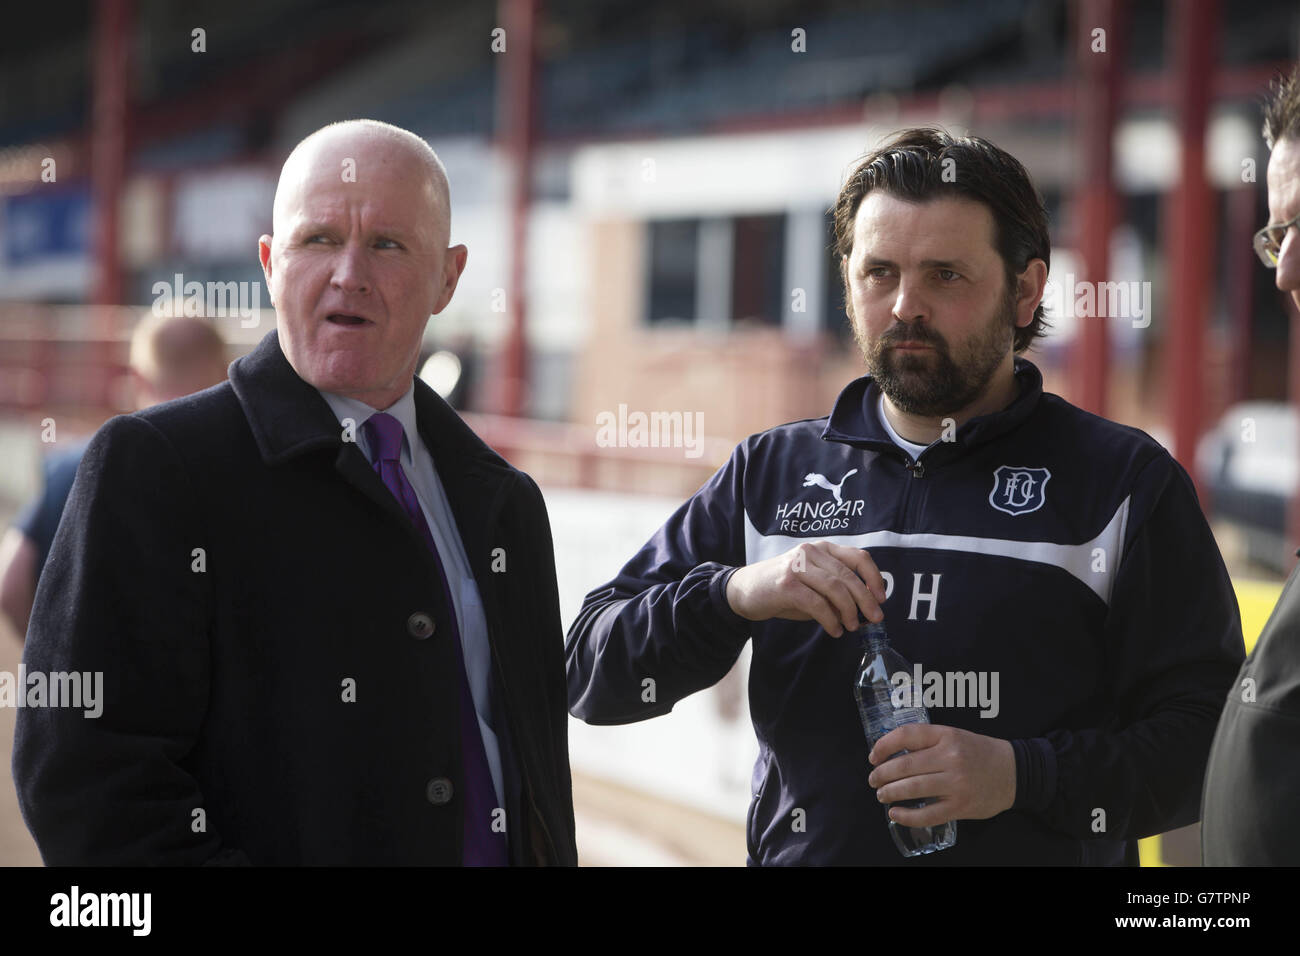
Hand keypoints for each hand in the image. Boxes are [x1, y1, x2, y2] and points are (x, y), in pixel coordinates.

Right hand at [725, 540, 886, 636]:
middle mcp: (811, 552)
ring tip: (851, 627)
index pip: (858, 557)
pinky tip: (834, 630)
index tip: (882, 599)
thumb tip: (864, 609)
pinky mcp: (786, 584)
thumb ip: (835, 590)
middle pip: (848, 576)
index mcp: (822, 549)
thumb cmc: (784, 589)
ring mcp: (797, 566)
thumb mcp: (813, 583)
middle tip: (874, 619)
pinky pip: (817, 604)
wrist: (745, 590)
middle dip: (866, 600)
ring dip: (848, 612)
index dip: (874, 578)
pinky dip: (830, 620)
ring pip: (835, 589)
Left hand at [867, 724, 1015, 825]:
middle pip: (904, 765)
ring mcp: (956, 783)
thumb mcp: (954, 736)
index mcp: (946, 735)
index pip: (907, 735)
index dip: (883, 745)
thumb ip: (927, 741)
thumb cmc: (978, 752)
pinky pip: (927, 814)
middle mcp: (950, 757)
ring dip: (889, 792)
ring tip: (881, 794)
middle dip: (882, 774)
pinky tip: (895, 813)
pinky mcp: (961, 806)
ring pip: (912, 788)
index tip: (873, 756)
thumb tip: (890, 754)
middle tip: (873, 779)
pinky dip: (907, 816)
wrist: (1013, 772)